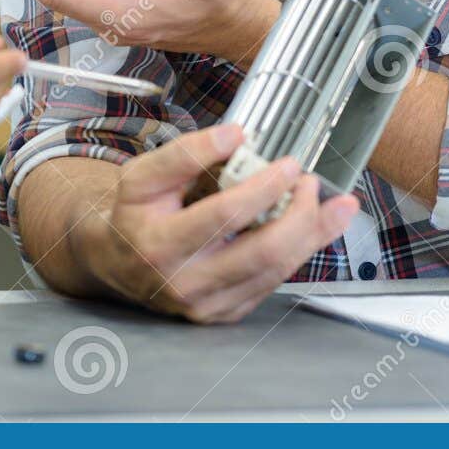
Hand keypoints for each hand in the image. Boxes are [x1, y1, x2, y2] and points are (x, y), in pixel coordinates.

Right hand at [77, 123, 357, 323]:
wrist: (120, 264)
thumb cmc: (136, 214)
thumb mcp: (143, 176)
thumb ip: (185, 154)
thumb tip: (235, 134)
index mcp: (160, 245)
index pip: (222, 216)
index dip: (262, 188)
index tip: (288, 165)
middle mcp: (186, 284)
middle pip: (263, 252)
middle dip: (299, 215)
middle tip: (309, 183)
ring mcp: (209, 305)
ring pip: (277, 270)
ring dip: (310, 233)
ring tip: (328, 202)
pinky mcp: (226, 314)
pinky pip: (273, 282)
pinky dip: (298, 251)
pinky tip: (311, 227)